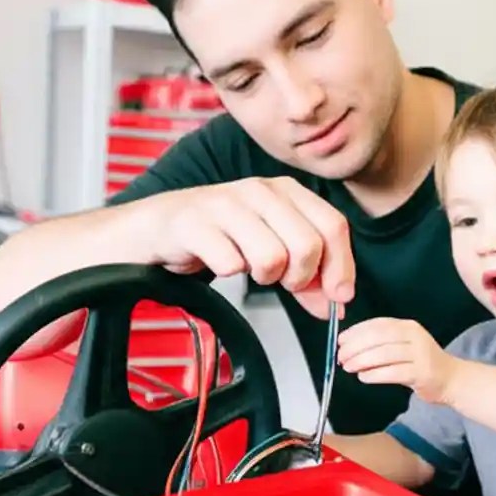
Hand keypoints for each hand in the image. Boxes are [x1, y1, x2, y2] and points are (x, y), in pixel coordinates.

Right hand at [148, 176, 354, 319]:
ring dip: (263, 277)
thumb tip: (337, 305)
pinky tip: (217, 262)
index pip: (333, 226)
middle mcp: (259, 191)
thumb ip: (307, 276)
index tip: (338, 297)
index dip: (341, 267)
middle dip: (300, 278)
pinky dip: (228, 272)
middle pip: (308, 245)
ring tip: (245, 268)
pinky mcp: (194, 224)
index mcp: (285, 191)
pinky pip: (230, 264)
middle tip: (280, 281)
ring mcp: (226, 204)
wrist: (154, 228)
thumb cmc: (216, 236)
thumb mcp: (270, 249)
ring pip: (272, 257)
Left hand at [336, 318, 459, 403]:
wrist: (452, 379)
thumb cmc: (422, 363)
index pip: (378, 324)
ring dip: (362, 361)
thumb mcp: (404, 346)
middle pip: (379, 338)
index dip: (356, 331)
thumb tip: (349, 346)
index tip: (341, 340)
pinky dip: (375, 375)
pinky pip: (393, 372)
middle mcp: (415, 337)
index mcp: (408, 327)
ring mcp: (420, 355)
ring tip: (349, 367)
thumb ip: (381, 344)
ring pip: (384, 354)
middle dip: (356, 347)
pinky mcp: (422, 373)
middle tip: (341, 356)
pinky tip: (363, 377)